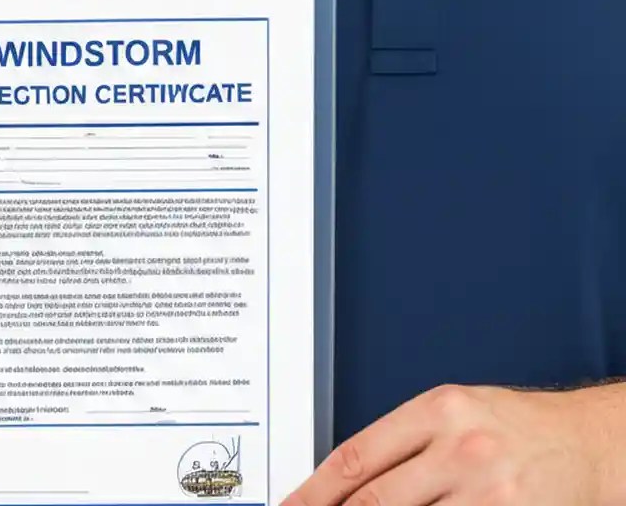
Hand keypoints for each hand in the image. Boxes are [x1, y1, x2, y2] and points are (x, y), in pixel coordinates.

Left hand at [283, 384, 615, 505]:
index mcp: (438, 410)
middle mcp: (461, 447)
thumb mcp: (454, 414)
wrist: (592, 442)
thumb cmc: (518, 428)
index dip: (314, 492)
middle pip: (375, 500)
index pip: (355, 457)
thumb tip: (344, 479)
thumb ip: (402, 442)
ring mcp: (489, 490)